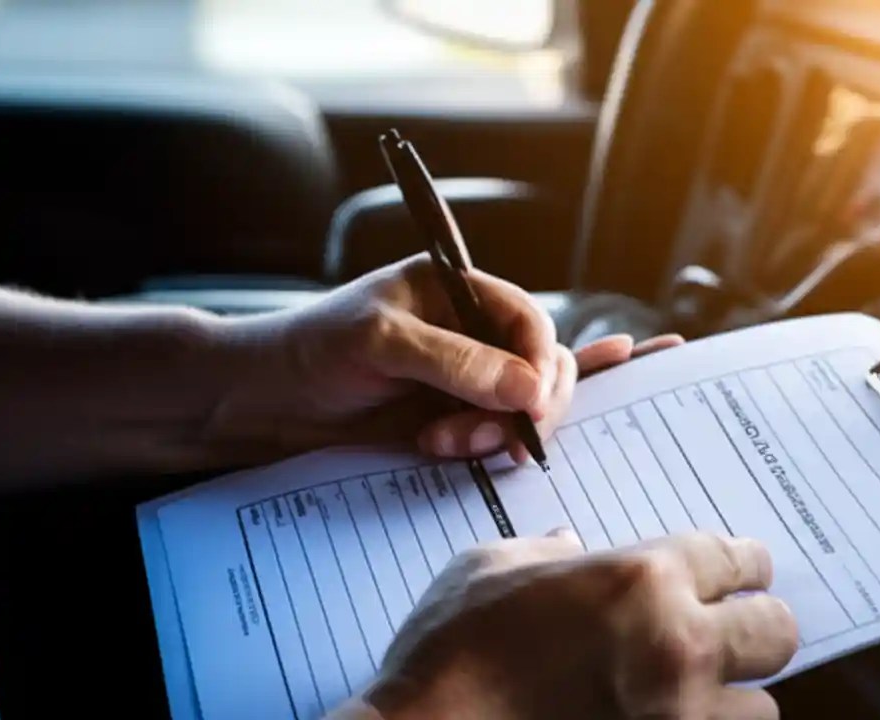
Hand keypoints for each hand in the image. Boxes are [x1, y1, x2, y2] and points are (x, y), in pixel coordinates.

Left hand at [211, 255, 681, 462]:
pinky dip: (560, 399)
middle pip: (540, 363)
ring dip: (498, 434)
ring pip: (527, 402)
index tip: (529, 406)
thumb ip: (456, 364)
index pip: (526, 319)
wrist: (259, 402)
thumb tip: (529, 389)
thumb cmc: (309, 352)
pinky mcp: (457, 414)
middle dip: (520, 408)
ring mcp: (467, 374)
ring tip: (444, 447)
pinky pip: (517, 408)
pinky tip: (620, 365)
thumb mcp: (379, 345)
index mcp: (455, 288)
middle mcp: (471, 328)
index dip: (538, 363)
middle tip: (481, 440)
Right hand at [355, 530, 797, 719]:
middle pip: (776, 630)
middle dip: (755, 627)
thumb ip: (544, 552)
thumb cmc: (448, 654)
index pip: (739, 559)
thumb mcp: (488, 569)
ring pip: (762, 708)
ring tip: (699, 695)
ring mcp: (679, 718)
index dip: (743, 566)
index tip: (742, 574)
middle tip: (729, 631)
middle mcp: (678, 645)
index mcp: (640, 578)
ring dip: (735, 699)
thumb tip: (570, 546)